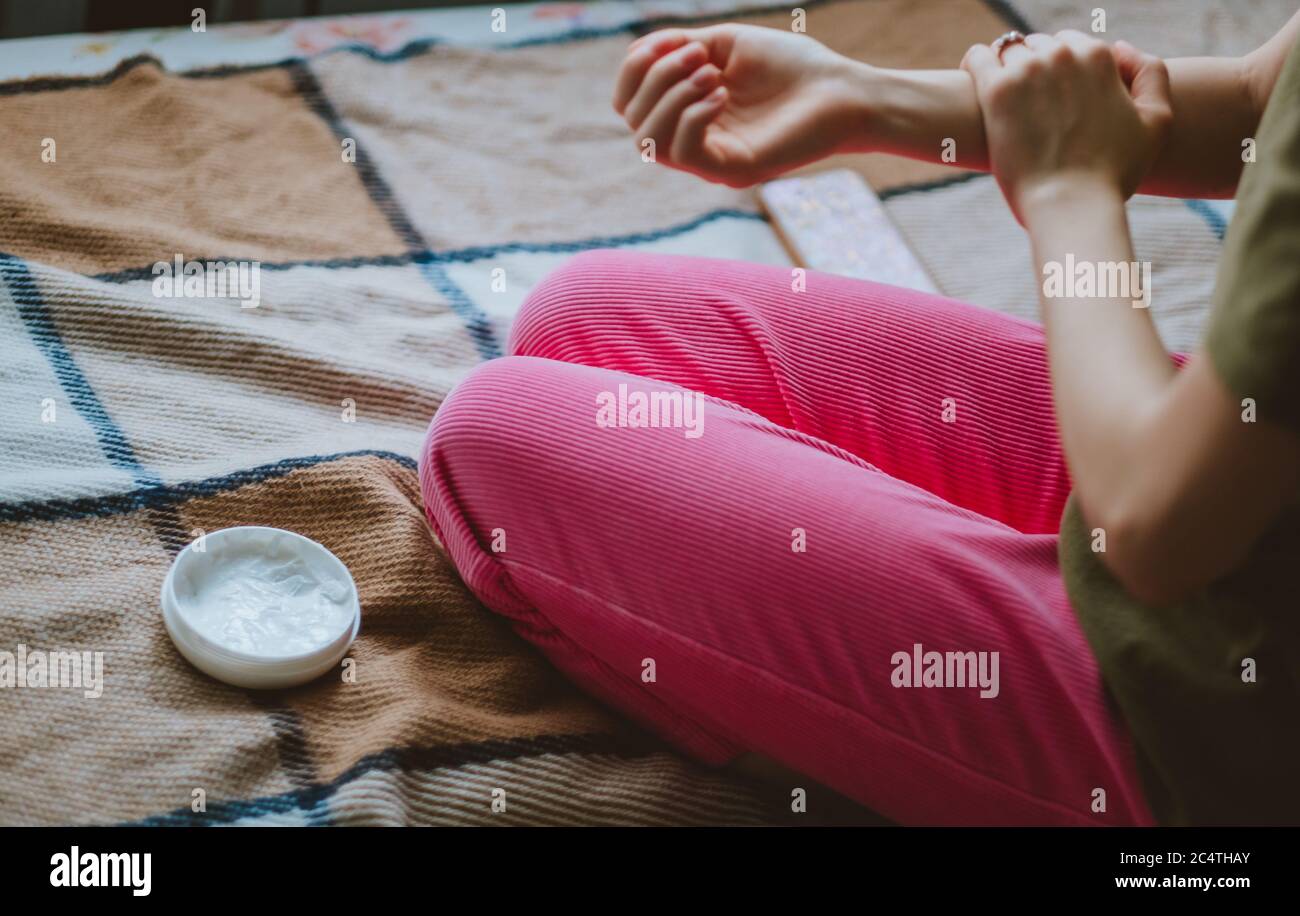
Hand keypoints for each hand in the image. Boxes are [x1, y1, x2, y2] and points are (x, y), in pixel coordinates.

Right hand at [612, 24, 862, 186]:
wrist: (843, 91)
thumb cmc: (792, 67)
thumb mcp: (726, 44)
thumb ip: (681, 47)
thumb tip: (641, 53)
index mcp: (686, 112)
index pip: (628, 103)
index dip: (633, 69)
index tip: (668, 41)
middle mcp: (693, 141)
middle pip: (633, 120)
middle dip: (656, 79)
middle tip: (701, 57)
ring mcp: (710, 160)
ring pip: (650, 141)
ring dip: (672, 97)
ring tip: (712, 74)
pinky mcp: (732, 172)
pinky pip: (685, 153)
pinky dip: (693, 116)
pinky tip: (723, 95)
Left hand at [960, 32, 1172, 222]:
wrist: (1071, 204)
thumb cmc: (1114, 173)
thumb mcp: (1157, 121)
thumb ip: (1151, 74)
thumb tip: (1120, 46)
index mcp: (1099, 57)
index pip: (1072, 43)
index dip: (1063, 67)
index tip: (1053, 91)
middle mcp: (1064, 55)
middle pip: (1038, 45)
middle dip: (1034, 67)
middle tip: (1027, 100)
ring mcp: (1028, 71)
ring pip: (1008, 51)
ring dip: (1004, 67)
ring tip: (1002, 95)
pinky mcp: (996, 90)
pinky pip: (978, 57)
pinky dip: (975, 62)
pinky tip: (974, 79)